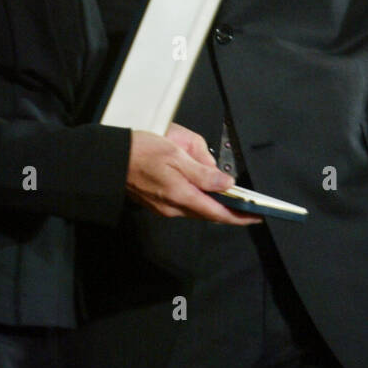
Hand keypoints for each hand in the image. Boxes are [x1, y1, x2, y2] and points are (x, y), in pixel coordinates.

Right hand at [126, 125, 258, 224]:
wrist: (110, 159)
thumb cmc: (142, 150)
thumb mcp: (176, 153)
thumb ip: (202, 171)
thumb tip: (226, 183)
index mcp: (181, 196)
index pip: (218, 213)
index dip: (239, 216)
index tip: (257, 216)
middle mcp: (174, 208)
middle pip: (208, 211)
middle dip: (226, 205)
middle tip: (244, 199)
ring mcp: (164, 208)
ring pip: (195, 206)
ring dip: (209, 197)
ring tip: (220, 184)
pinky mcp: (157, 204)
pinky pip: (183, 202)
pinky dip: (195, 194)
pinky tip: (196, 181)